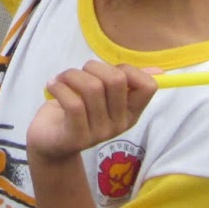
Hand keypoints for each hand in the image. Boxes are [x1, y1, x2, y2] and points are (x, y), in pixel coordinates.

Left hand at [27, 61, 156, 162]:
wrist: (49, 141)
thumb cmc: (78, 109)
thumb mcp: (103, 94)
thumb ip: (125, 82)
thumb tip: (159, 72)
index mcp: (130, 112)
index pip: (148, 86)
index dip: (129, 69)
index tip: (108, 70)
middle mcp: (119, 124)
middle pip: (116, 80)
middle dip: (93, 66)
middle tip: (78, 73)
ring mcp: (99, 133)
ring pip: (92, 88)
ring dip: (71, 75)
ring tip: (61, 79)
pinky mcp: (77, 137)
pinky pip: (73, 104)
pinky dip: (59, 88)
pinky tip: (52, 86)